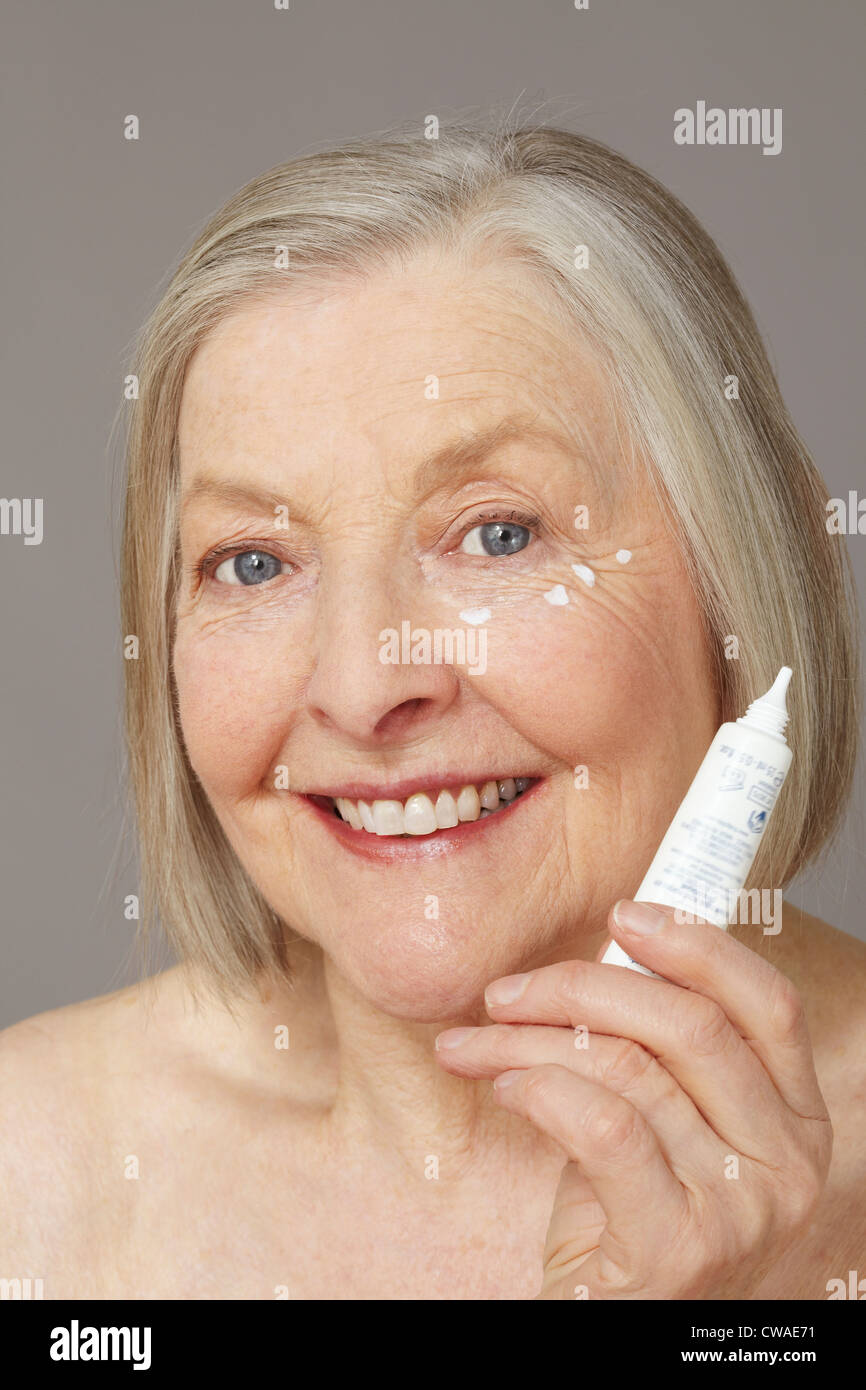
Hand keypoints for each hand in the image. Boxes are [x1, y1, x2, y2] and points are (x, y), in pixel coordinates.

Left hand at [434, 900, 831, 1299]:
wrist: (611, 1335)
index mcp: (796, 1123)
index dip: (698, 945)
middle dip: (582, 985)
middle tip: (508, 991)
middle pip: (690, 1024)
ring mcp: (740, 1210)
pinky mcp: (677, 1246)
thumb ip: (659, 1057)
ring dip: (527, 1039)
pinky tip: (502, 1086)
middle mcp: (787, 1166)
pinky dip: (538, 1086)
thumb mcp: (665, 1130)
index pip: (769, 1005)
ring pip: (626, 1068)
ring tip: (474, 1042)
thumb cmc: (628, 1222)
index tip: (623, 912)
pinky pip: (601, 1124)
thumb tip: (602, 957)